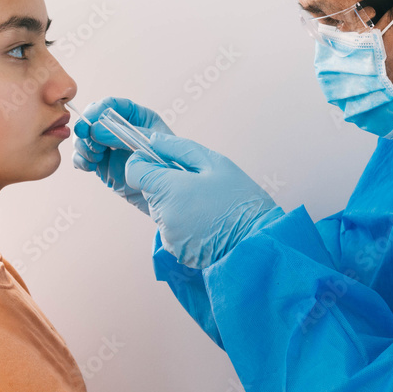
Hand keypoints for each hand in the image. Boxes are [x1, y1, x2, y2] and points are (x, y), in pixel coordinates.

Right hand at [72, 97, 172, 214]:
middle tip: (93, 144)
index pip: (112, 105)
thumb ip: (125, 134)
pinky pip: (82, 157)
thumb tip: (96, 129)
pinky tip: (90, 166)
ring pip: (84, 137)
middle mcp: (119, 130)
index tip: (90, 121)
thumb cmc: (168, 165)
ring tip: (96, 157)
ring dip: (83, 145)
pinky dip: (80, 160)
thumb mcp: (151, 144)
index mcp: (137, 118)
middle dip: (87, 129)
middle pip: (92, 119)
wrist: (167, 195)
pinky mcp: (102, 164)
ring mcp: (109, 147)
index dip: (98, 109)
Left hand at [125, 131, 282, 268]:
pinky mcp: (175, 251)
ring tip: (206, 205)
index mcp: (170, 189)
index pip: (135, 171)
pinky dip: (183, 224)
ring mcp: (168, 236)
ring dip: (175, 204)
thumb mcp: (216, 163)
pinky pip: (171, 230)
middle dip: (166, 184)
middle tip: (197, 185)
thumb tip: (153, 140)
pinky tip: (206, 222)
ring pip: (160, 211)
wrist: (257, 241)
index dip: (144, 162)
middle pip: (149, 191)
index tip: (161, 161)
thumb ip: (179, 148)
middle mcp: (163, 215)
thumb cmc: (241, 199)